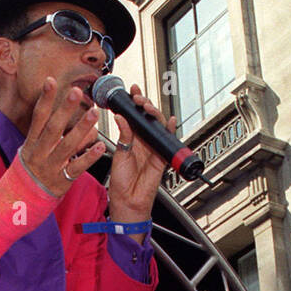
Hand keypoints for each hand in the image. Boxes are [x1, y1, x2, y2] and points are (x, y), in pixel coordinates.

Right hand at [19, 76, 104, 195]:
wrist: (22, 199)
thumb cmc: (32, 170)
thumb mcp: (33, 148)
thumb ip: (50, 133)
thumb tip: (69, 113)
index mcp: (32, 143)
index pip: (38, 117)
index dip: (44, 99)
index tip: (51, 81)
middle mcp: (40, 153)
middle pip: (53, 128)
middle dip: (64, 109)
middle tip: (76, 92)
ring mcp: (51, 167)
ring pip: (67, 146)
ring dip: (81, 129)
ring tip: (94, 114)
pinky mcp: (62, 181)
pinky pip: (77, 167)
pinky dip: (89, 157)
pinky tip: (100, 146)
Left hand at [108, 85, 176, 220]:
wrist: (128, 200)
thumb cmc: (121, 181)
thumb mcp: (120, 154)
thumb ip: (124, 135)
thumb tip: (121, 117)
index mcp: (131, 138)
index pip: (134, 116)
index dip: (134, 102)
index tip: (131, 90)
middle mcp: (143, 141)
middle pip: (148, 117)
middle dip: (144, 104)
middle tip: (138, 98)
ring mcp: (153, 147)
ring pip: (158, 125)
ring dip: (154, 113)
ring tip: (147, 106)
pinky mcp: (161, 156)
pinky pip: (168, 141)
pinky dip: (170, 130)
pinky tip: (170, 121)